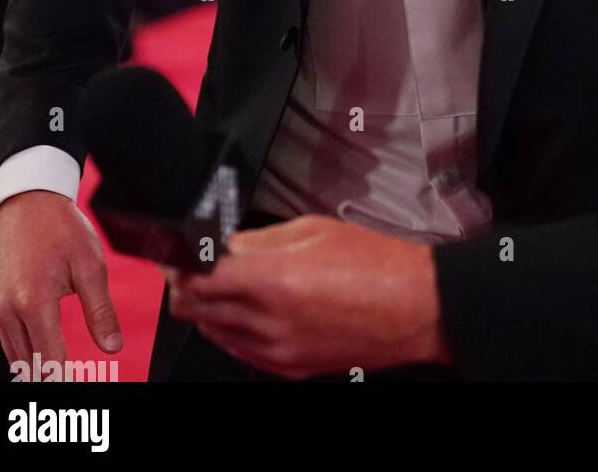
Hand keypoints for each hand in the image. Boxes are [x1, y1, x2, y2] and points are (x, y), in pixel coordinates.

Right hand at [0, 192, 121, 372]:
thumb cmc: (63, 229)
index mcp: (34, 302)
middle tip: (71, 381)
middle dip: (49, 376)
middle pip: (29, 363)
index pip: (49, 359)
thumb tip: (112, 347)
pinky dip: (23, 351)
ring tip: (57, 375)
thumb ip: (101, 311)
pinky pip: (7, 338)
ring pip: (15, 354)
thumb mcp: (91, 266)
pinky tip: (39, 355)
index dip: (64, 378)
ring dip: (34, 367)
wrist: (29, 200)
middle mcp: (9, 309)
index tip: (77, 385)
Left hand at [164, 214, 449, 379]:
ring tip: (221, 286)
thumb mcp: (314, 229)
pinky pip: (241, 353)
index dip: (182, 264)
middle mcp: (269, 321)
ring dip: (208, 310)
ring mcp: (278, 350)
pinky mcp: (291, 369)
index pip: (198, 278)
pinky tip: (245, 311)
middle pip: (196, 310)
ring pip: (214, 334)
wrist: (415, 306)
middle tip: (193, 267)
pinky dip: (232, 332)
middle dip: (187, 287)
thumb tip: (226, 244)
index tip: (182, 254)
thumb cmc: (377, 263)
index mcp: (272, 279)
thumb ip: (261, 238)